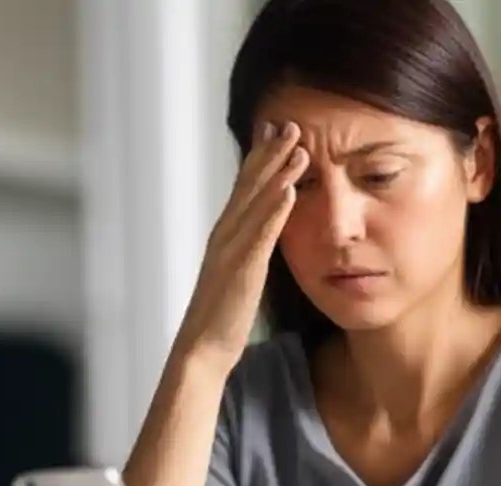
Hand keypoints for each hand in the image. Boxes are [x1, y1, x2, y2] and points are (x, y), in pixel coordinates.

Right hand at [175, 121, 308, 372]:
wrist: (202, 348)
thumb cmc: (221, 314)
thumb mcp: (237, 272)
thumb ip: (247, 247)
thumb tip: (260, 231)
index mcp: (225, 235)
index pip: (244, 189)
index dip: (261, 158)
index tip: (278, 131)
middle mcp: (224, 235)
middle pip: (248, 186)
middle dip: (270, 153)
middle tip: (291, 123)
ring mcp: (230, 250)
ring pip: (256, 204)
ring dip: (277, 173)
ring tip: (298, 147)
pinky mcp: (241, 270)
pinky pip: (260, 235)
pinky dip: (273, 211)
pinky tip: (289, 191)